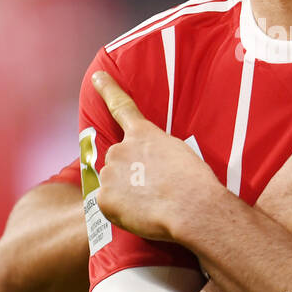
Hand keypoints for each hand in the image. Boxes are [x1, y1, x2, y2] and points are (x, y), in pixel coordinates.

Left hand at [91, 71, 222, 242]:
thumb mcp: (179, 153)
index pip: (121, 107)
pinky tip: (140, 215)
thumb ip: (155, 152)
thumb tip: (148, 166)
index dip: (108, 90)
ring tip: (151, 204)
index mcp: (142, 134)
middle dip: (129, 173)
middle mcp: (120, 149)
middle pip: (118, 160)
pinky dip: (120, 211)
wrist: (192, 207)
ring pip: (113, 184)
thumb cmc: (195, 182)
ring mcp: (109, 173)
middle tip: (154, 190)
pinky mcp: (103, 198)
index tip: (97, 77)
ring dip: (126, 193)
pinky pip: (108, 205)